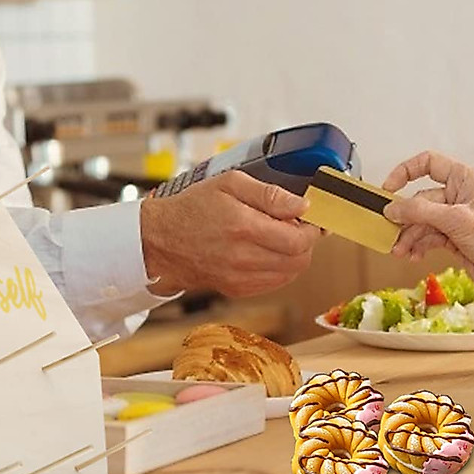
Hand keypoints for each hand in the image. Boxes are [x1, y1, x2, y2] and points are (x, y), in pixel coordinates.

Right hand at [139, 171, 318, 298]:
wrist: (162, 240)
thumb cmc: (193, 208)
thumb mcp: (230, 183)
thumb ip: (269, 194)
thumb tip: (303, 205)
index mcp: (243, 227)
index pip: (298, 240)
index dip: (311, 228)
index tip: (308, 217)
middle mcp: (243, 258)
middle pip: (300, 260)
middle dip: (305, 242)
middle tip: (294, 225)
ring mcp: (240, 278)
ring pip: (290, 274)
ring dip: (294, 255)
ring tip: (277, 236)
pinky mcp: (237, 289)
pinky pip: (274, 283)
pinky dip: (279, 268)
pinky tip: (266, 251)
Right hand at [381, 150, 473, 300]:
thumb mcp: (455, 221)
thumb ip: (420, 212)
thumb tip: (393, 208)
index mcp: (465, 180)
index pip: (428, 163)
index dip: (405, 171)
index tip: (389, 187)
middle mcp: (459, 195)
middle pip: (419, 199)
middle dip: (405, 218)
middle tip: (390, 229)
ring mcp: (455, 217)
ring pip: (420, 221)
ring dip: (408, 236)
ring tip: (400, 250)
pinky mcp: (452, 236)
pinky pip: (426, 236)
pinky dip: (417, 245)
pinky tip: (413, 255)